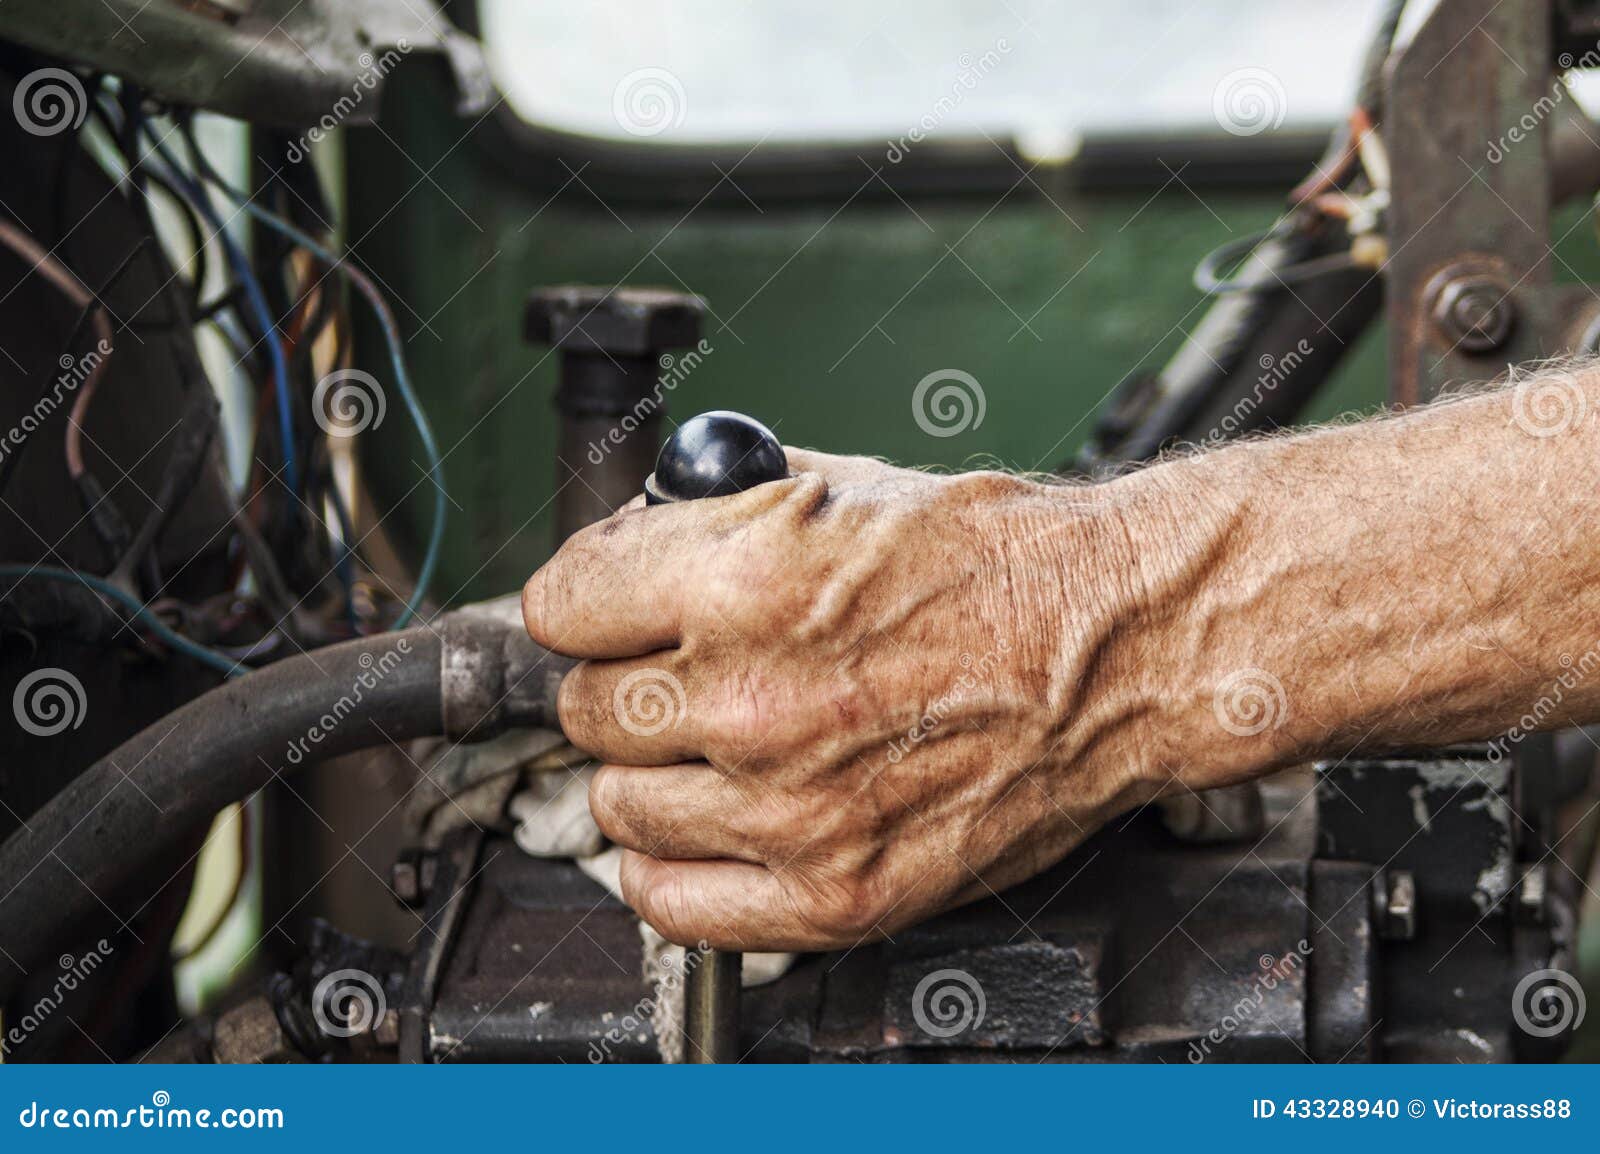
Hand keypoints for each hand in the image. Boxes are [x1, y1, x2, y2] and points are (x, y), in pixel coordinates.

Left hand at [522, 449, 1178, 950]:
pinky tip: (712, 825)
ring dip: (654, 773)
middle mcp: (757, 700)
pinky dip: (671, 865)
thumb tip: (633, 539)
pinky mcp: (835, 894)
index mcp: (749, 580)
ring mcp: (792, 811)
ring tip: (721, 746)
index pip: (560, 605)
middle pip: (586, 709)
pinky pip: (669, 902)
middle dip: (627, 683)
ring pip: (618, 803)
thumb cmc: (1004, 567)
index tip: (608, 614)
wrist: (1121, 649)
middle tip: (685, 676)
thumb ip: (715, 515)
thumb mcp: (846, 489)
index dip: (588, 602)